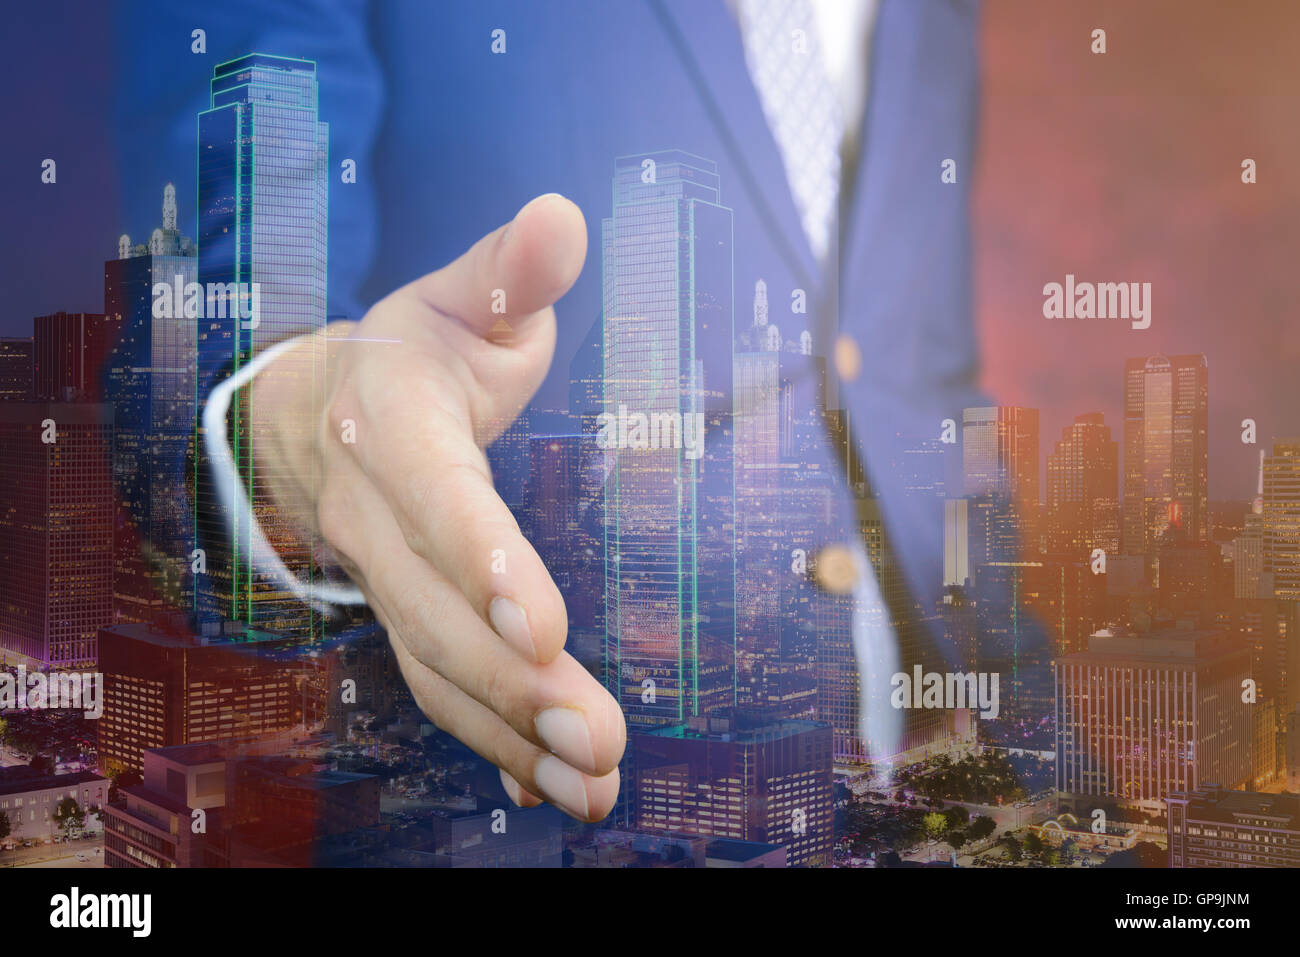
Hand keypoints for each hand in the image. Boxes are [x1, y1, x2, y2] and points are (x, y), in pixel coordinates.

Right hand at [252, 194, 624, 819]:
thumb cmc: (413, 353)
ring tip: (596, 785)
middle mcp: (376, 519)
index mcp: (394, 427)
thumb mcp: (459, 298)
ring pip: (434, 670)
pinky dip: (496, 746)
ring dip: (512, 736)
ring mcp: (384, 581)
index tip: (543, 626)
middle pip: (434, 612)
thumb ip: (511, 272)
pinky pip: (439, 693)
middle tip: (600, 738)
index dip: (481, 560)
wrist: (319, 416)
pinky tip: (559, 790)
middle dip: (514, 684)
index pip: (434, 499)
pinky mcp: (404, 620)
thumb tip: (565, 216)